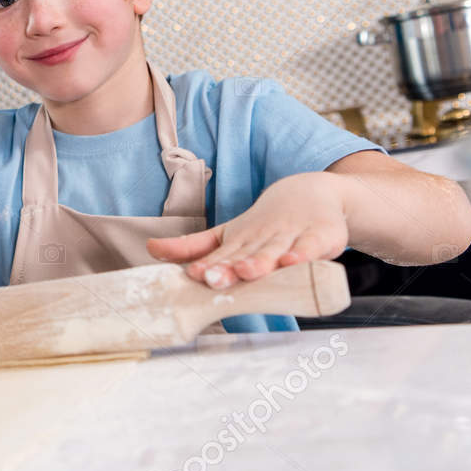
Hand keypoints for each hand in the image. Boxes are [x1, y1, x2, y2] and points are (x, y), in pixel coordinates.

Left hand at [146, 172, 348, 287]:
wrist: (312, 192)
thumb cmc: (264, 224)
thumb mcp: (228, 233)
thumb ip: (192, 246)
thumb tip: (150, 248)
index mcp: (239, 239)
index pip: (221, 255)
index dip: (208, 265)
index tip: (194, 274)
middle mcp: (262, 237)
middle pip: (245, 254)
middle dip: (229, 267)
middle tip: (213, 278)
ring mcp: (291, 236)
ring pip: (274, 251)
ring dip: (260, 261)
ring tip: (247, 271)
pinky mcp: (320, 237)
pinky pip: (311, 248)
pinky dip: (303, 255)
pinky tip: (292, 262)